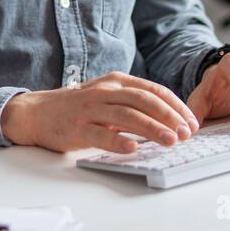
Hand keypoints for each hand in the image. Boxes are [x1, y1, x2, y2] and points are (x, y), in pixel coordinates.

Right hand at [1, 71, 199, 153]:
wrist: (38, 112)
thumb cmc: (78, 106)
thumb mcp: (108, 95)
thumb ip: (133, 101)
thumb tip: (169, 118)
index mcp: (116, 81)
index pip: (153, 90)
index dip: (175, 105)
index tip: (191, 121)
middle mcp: (105, 91)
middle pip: (144, 100)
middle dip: (169, 116)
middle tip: (186, 132)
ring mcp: (91, 109)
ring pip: (127, 116)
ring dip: (152, 128)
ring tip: (170, 141)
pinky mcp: (78, 128)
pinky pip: (100, 135)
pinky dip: (118, 142)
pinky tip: (132, 149)